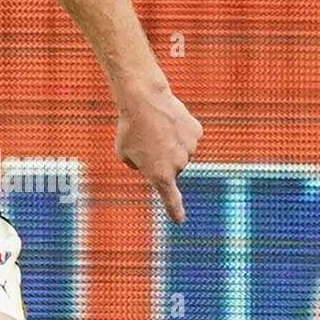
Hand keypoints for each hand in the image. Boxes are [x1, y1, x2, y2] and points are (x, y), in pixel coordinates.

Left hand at [114, 87, 202, 222]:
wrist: (144, 100)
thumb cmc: (129, 127)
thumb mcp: (123, 151)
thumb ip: (135, 164)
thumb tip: (146, 165)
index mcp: (159, 175)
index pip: (170, 198)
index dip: (175, 210)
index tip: (179, 220)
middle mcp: (178, 165)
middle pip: (171, 166)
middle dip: (160, 156)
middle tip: (146, 139)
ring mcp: (190, 149)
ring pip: (181, 150)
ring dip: (170, 142)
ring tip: (155, 127)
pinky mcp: (197, 133)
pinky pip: (188, 135)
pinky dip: (179, 129)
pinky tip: (168, 119)